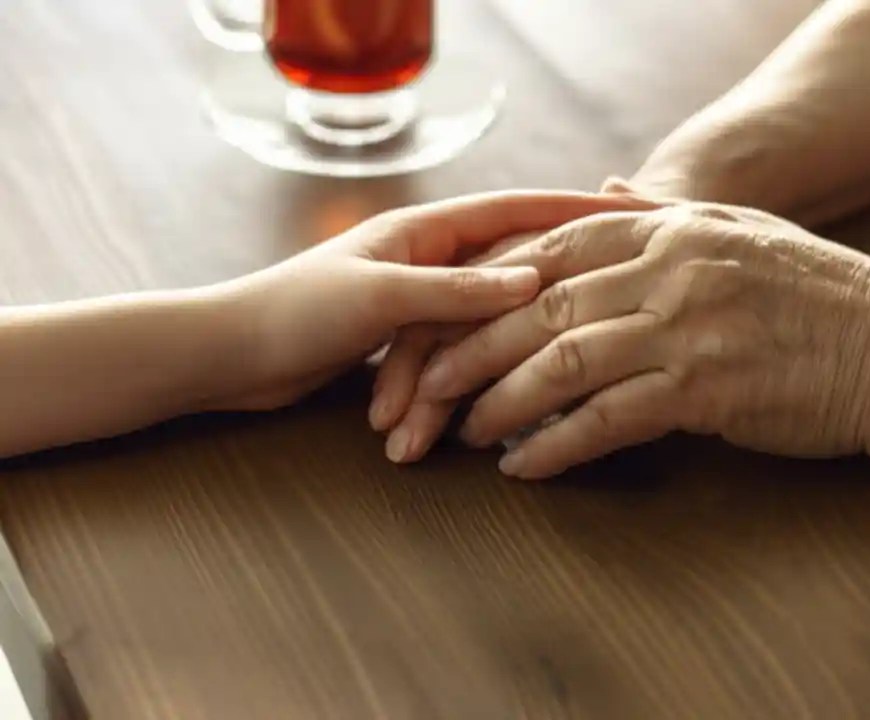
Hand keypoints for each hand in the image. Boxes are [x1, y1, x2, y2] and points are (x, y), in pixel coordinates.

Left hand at [207, 191, 648, 411]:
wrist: (230, 356)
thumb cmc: (295, 311)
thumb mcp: (381, 297)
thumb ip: (455, 291)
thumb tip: (535, 280)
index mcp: (429, 230)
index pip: (520, 211)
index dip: (579, 212)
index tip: (635, 216)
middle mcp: (431, 257)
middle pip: (516, 266)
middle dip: (561, 288)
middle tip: (624, 298)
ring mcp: (421, 300)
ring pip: (488, 322)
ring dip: (507, 356)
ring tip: (560, 375)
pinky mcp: (407, 341)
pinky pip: (461, 356)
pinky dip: (473, 383)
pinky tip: (498, 410)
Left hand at [378, 201, 869, 477]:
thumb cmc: (824, 297)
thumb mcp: (744, 229)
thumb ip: (664, 211)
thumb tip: (598, 189)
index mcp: (673, 228)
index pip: (547, 249)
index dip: (480, 288)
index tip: (438, 324)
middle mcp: (672, 267)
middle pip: (536, 305)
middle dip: (465, 349)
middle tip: (419, 389)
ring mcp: (690, 327)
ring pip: (561, 360)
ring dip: (498, 402)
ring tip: (457, 434)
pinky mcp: (711, 390)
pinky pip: (610, 419)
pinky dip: (557, 445)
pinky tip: (523, 468)